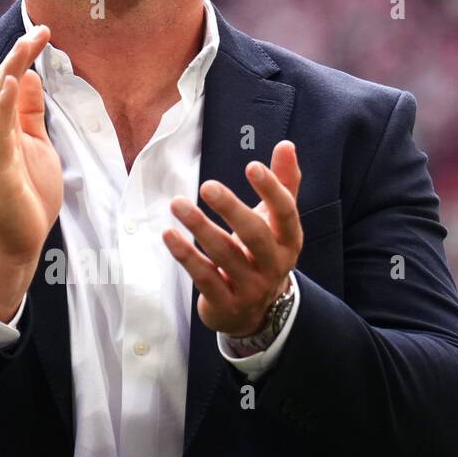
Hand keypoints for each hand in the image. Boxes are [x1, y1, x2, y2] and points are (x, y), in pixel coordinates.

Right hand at [0, 25, 62, 268]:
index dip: (23, 55)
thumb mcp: (36, 145)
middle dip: (19, 54)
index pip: (7, 82)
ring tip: (27, 44)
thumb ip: (29, 113)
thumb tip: (28, 77)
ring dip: (12, 69)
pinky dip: (4, 104)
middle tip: (42, 30)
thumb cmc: (26, 195)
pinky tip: (12, 81)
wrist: (15, 242)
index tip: (45, 32)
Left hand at [162, 140, 302, 336]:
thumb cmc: (261, 254)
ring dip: (200, 227)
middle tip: (208, 185)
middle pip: (255, 235)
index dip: (271, 190)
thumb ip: (283, 184)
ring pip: (225, 255)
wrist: (253, 312)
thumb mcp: (276, 223)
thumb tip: (286, 144)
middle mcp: (273, 266)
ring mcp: (250, 288)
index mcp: (288, 241)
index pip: (285, 213)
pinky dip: (185, 255)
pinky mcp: (225, 303)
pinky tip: (168, 234)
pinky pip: (204, 277)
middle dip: (232, 209)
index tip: (252, 166)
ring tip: (177, 203)